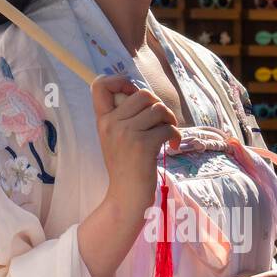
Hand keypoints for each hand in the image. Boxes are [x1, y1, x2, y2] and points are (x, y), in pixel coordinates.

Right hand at [90, 72, 180, 211]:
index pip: (100, 85)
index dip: (120, 80)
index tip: (133, 92)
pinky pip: (167, 128)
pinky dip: (176, 136)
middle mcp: (111, 123)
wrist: (126, 195)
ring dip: (170, 120)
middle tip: (161, 121)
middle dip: (158, 104)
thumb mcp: (114, 137)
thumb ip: (122, 116)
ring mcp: (126, 133)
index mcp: (102, 119)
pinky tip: (172, 146)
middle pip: (142, 94)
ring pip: (158, 109)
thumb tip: (144, 95)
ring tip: (168, 133)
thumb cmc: (125, 166)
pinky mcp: (143, 145)